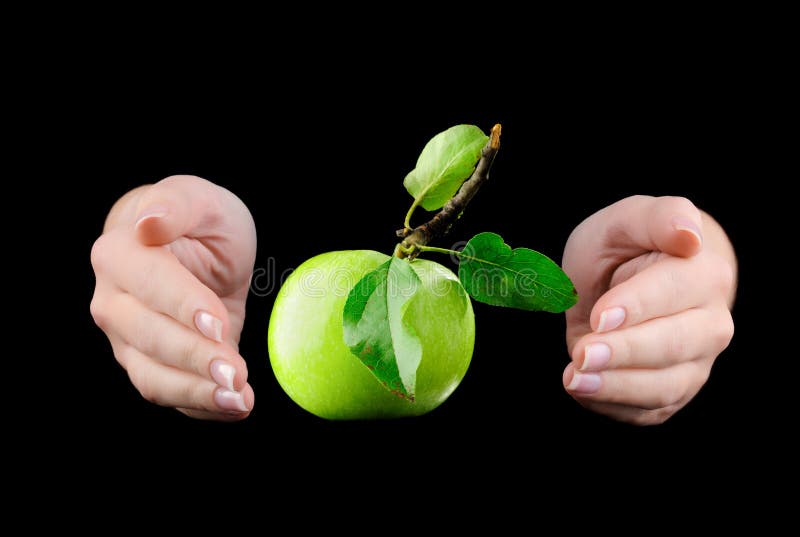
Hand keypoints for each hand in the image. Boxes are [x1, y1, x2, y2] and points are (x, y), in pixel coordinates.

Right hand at [91, 175, 256, 420]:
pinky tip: (237, 407)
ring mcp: (128, 340)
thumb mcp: (198, 200)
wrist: (196, 248)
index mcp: (119, 254)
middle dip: (194, 358)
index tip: (217, 324)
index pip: (148, 284)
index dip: (182, 305)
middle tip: (237, 373)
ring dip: (196, 394)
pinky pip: (170, 394)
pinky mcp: (152, 366)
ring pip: (152, 376)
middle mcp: (114, 302)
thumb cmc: (197, 220)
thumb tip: (151, 223)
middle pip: (148, 337)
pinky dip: (202, 407)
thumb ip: (177, 205)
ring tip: (240, 400)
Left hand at [561, 196, 735, 424]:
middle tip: (582, 354)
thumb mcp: (627, 221)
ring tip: (574, 379)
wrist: (630, 282)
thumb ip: (657, 217)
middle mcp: (710, 321)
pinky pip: (651, 409)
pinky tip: (584, 391)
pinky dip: (616, 405)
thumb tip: (690, 236)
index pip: (675, 291)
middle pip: (675, 344)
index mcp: (703, 271)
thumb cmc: (628, 248)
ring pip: (666, 385)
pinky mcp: (674, 390)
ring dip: (618, 387)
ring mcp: (697, 361)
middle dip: (625, 352)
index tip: (601, 316)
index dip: (637, 305)